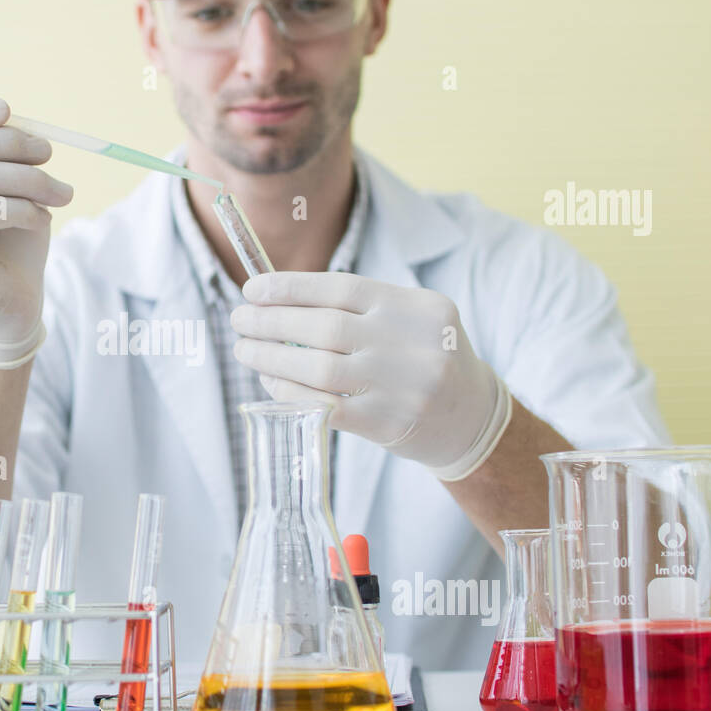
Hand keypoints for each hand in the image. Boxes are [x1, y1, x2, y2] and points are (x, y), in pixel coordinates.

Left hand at [230, 272, 511, 480]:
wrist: (472, 418)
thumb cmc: (425, 359)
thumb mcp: (410, 320)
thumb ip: (359, 308)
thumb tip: (279, 299)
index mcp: (416, 307)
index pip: (342, 288)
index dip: (291, 287)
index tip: (252, 288)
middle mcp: (410, 343)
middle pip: (325, 326)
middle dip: (272, 322)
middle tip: (239, 320)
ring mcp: (399, 386)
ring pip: (319, 366)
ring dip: (271, 358)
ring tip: (244, 350)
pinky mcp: (386, 424)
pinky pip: (324, 405)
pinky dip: (289, 393)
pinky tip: (269, 382)